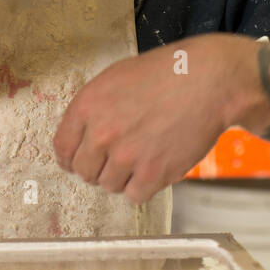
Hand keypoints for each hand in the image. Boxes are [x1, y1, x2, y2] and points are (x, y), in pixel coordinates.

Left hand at [53, 35, 242, 203]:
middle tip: (117, 159)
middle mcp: (102, 133)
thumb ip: (93, 109)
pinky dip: (143, 186)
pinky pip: (134, 196)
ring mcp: (127, 155)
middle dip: (98, 168)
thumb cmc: (165, 74)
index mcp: (87, 106)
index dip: (71, 158)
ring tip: (142, 157)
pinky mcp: (153, 173)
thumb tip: (81, 137)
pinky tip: (154, 168)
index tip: (79, 161)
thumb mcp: (115, 78)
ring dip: (123, 177)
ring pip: (108, 186)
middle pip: (84, 172)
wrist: (207, 81)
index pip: (62, 148)